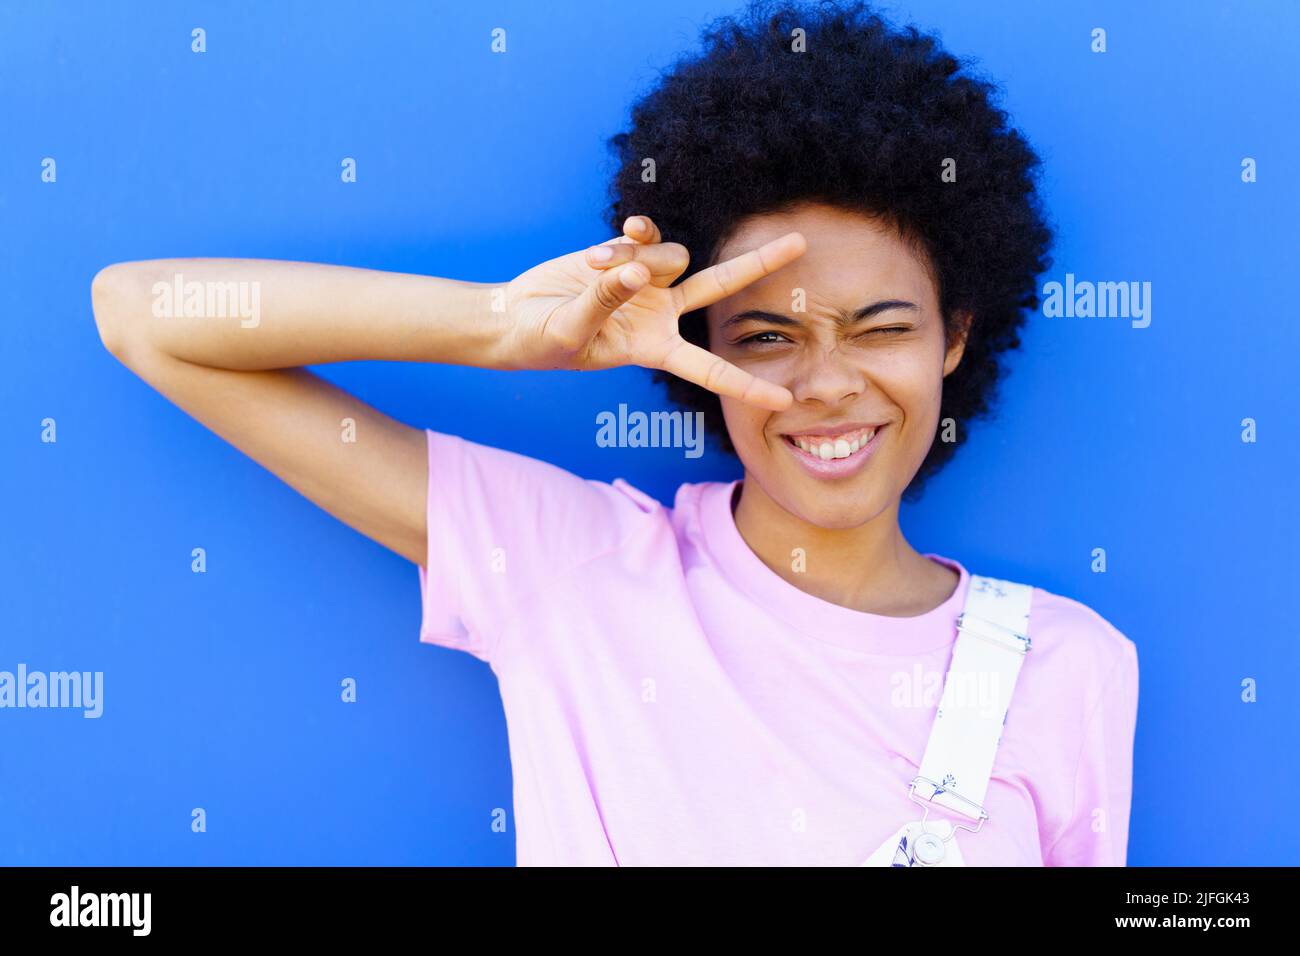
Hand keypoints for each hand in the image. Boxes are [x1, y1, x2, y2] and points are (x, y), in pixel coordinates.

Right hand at [502, 215, 805, 410]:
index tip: (784, 402)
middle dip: (759, 262)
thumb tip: (636, 271)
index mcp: (653, 348)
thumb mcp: (572, 331)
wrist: (514, 317)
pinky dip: (633, 235)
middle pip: (720, 286)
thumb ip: (605, 300)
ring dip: (639, 256)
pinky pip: (646, 235)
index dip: (746, 386)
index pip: (709, 369)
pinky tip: (612, 240)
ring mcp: (646, 282)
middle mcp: (660, 313)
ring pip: (671, 255)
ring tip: (595, 267)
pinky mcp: (625, 254)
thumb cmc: (541, 341)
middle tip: (801, 243)